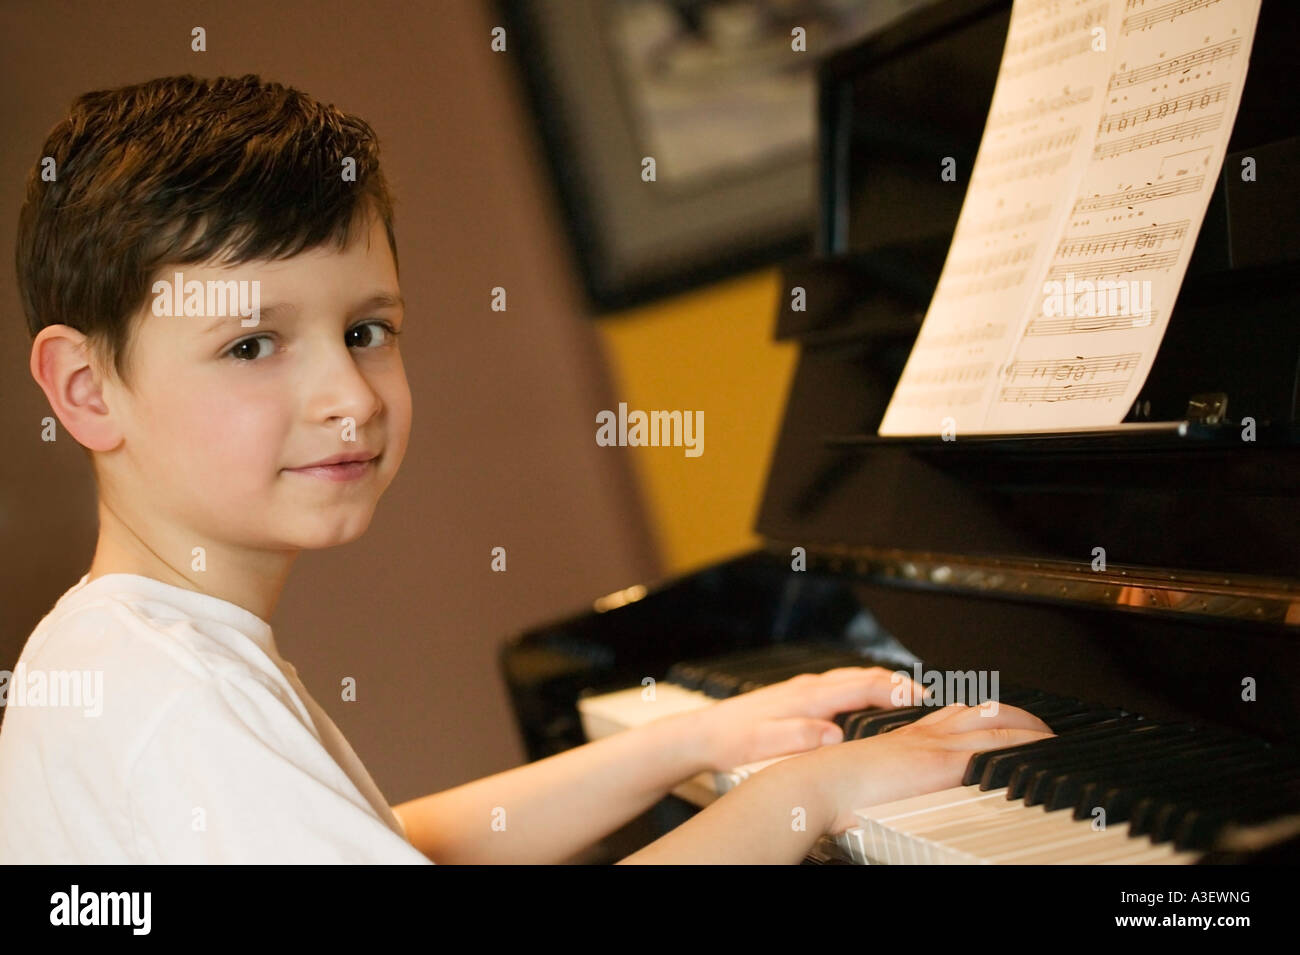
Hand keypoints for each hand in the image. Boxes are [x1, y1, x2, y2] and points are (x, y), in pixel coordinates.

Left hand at [690, 666, 928, 772]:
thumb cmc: (732, 740)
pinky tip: (866, 698)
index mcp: (807, 697)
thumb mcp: (763, 743)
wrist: (704, 733)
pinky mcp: (798, 695)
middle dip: (897, 682)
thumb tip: (834, 734)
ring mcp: (803, 688)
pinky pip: (840, 685)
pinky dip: (863, 687)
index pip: (862, 687)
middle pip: (863, 676)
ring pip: (852, 677)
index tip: (922, 698)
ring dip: (881, 682)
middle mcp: (808, 687)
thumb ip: (799, 737)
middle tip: (927, 695)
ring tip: (906, 694)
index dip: (895, 692)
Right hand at [778, 702, 1054, 833]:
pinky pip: (992, 749)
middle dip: (1016, 715)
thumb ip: (887, 783)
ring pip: (994, 722)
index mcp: (906, 740)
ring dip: (1027, 727)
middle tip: (1043, 727)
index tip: (1005, 719)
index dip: (983, 714)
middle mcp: (922, 735)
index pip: (953, 716)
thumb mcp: (868, 784)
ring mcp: (932, 745)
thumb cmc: (832, 792)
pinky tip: (1039, 752)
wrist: (816, 785)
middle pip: (980, 711)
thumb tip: (894, 796)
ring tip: (1051, 738)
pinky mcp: (939, 762)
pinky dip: (1021, 747)